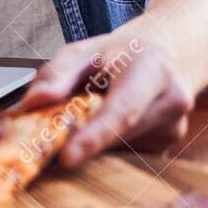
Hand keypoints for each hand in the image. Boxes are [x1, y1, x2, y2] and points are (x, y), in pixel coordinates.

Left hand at [18, 26, 195, 166]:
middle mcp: (171, 102)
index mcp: (153, 71)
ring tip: (94, 110)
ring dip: (94, 141)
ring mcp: (172, 130)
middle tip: (55, 133)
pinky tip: (107, 123)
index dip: (94, 136)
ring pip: (118, 149)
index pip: (123, 110)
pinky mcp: (164, 148)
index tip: (67, 157)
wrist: (166, 56)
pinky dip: (106, 145)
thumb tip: (34, 102)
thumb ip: (57, 73)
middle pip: (118, 136)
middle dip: (82, 140)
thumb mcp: (85, 50)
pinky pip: (125, 155)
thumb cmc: (122, 53)